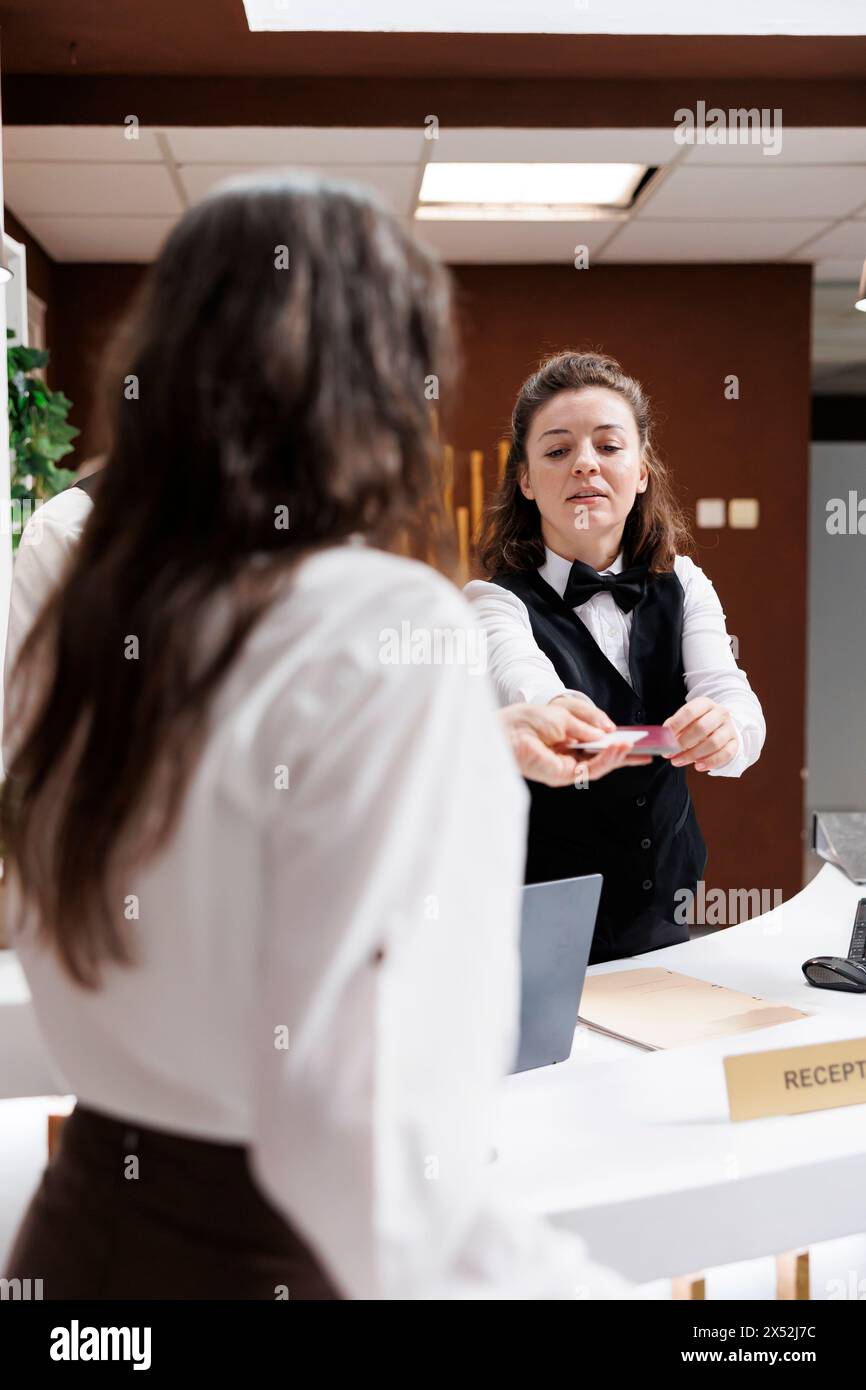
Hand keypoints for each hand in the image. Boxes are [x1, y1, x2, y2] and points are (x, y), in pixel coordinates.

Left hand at [500, 701, 650, 787]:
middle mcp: (569, 756)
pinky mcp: (562, 775)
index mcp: (569, 740)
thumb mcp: (565, 714)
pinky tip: (617, 749)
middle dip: (625, 754)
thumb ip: (588, 725)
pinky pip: (590, 769)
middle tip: (646, 750)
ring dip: (618, 756)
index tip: (636, 739)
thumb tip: (608, 732)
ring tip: (632, 746)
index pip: (599, 744)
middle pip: (603, 758)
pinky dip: (606, 758)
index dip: (617, 742)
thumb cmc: (527, 719)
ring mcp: (567, 767)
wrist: (506, 729)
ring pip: (600, 765)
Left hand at [663, 697, 737, 771]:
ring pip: (713, 742)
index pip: (690, 711)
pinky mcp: (735, 743)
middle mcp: (720, 713)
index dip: (676, 725)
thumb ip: (673, 728)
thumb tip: (663, 740)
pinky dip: (710, 762)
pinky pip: (725, 754)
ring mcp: (729, 728)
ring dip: (693, 755)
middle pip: (702, 728)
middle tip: (670, 753)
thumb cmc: (697, 724)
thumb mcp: (685, 720)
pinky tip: (697, 766)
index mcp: (705, 704)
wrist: (721, 727)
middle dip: (683, 742)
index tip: (665, 738)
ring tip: (678, 761)